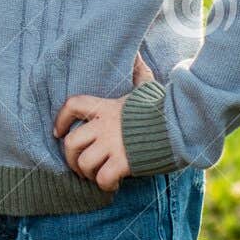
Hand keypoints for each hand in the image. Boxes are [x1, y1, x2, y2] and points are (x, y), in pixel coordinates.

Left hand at [51, 52, 154, 191]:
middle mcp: (104, 126)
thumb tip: (136, 53)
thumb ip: (138, 73)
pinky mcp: (124, 162)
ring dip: (87, 173)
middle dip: (70, 158)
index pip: (72, 105)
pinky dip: (105, 185)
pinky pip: (103, 178)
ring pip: (84, 163)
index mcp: (106, 107)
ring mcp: (112, 144)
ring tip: (96, 176)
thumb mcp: (147, 87)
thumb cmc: (163, 106)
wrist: (181, 124)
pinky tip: (113, 185)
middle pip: (71, 142)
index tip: (57, 132)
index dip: (61, 119)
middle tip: (79, 166)